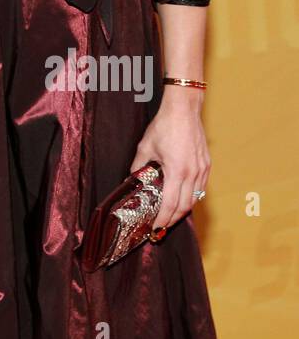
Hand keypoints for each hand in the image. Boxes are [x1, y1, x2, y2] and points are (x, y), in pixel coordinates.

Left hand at [131, 88, 209, 232]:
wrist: (184, 110)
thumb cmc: (164, 125)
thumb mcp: (145, 147)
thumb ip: (138, 166)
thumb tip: (133, 178)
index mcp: (176, 170)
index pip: (171, 204)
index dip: (163, 219)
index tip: (156, 228)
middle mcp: (192, 173)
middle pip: (185, 206)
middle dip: (173, 219)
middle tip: (162, 227)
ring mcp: (202, 169)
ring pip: (195, 198)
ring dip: (183, 210)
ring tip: (171, 216)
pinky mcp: (207, 164)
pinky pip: (201, 188)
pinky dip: (192, 197)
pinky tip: (183, 199)